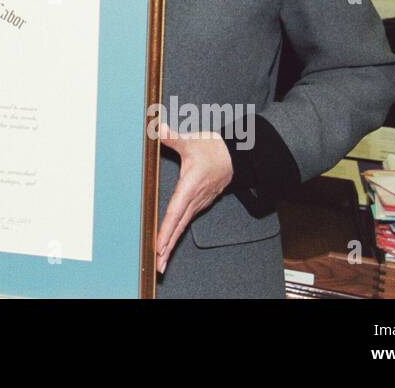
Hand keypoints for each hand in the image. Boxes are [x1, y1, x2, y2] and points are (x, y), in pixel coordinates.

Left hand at [154, 122, 233, 273]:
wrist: (236, 154)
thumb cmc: (213, 148)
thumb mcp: (191, 141)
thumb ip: (173, 137)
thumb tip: (157, 129)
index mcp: (190, 186)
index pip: (175, 212)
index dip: (166, 230)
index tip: (159, 246)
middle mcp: (195, 198)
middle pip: (179, 226)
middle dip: (168, 246)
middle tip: (157, 265)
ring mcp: (199, 202)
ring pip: (183, 225)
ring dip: (172, 242)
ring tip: (161, 260)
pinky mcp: (201, 202)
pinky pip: (186, 220)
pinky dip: (177, 232)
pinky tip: (170, 241)